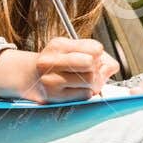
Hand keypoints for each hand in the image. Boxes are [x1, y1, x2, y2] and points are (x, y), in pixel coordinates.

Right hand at [0, 37, 120, 101]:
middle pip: (91, 63)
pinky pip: (84, 94)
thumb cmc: (56, 63)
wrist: (30, 78)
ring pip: (90, 80)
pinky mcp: (54, 97)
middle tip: (89, 70)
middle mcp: (51, 61)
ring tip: (83, 81)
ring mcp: (51, 80)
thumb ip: (93, 53)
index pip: (94, 48)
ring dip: (93, 82)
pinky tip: (77, 89)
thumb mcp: (70, 49)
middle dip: (96, 68)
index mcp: (58, 45)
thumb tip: (111, 66)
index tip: (92, 57)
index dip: (99, 54)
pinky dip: (86, 92)